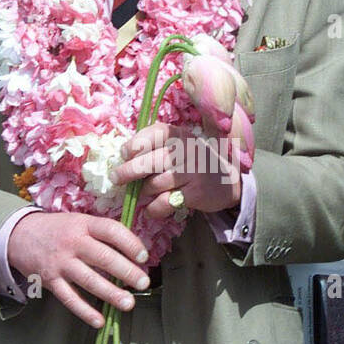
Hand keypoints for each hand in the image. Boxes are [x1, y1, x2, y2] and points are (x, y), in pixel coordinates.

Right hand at [8, 210, 150, 327]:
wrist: (18, 235)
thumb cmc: (57, 230)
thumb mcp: (79, 221)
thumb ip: (102, 234)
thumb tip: (134, 251)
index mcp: (83, 224)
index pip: (111, 230)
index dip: (130, 243)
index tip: (144, 257)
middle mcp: (72, 243)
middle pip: (103, 257)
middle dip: (126, 271)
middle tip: (143, 283)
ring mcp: (60, 263)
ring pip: (89, 280)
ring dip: (111, 293)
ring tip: (128, 303)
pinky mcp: (50, 281)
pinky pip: (70, 298)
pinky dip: (85, 311)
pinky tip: (99, 321)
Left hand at [114, 122, 241, 219]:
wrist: (227, 181)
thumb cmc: (194, 161)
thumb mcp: (180, 144)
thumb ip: (156, 145)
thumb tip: (123, 157)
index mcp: (180, 135)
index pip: (154, 134)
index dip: (134, 145)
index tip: (124, 154)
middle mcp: (187, 150)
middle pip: (149, 162)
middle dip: (127, 172)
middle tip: (116, 178)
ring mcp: (193, 172)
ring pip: (155, 184)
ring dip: (143, 192)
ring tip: (143, 193)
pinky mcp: (196, 193)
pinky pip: (165, 203)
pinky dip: (153, 209)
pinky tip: (151, 209)